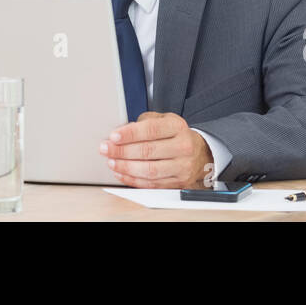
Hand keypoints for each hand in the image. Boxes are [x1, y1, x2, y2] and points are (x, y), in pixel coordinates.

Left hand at [99, 111, 213, 188]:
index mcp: (177, 127)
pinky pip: (152, 184)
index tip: (113, 136)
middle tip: (106, 149)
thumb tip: (121, 132)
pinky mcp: (178, 183)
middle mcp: (182, 146)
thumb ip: (144, 123)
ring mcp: (182, 166)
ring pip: (149, 170)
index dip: (130, 133)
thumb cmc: (175, 135)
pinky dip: (133, 180)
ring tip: (111, 162)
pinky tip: (121, 173)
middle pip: (148, 151)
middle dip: (122, 151)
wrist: (199, 153)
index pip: (151, 129)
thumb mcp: (164, 120)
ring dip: (126, 167)